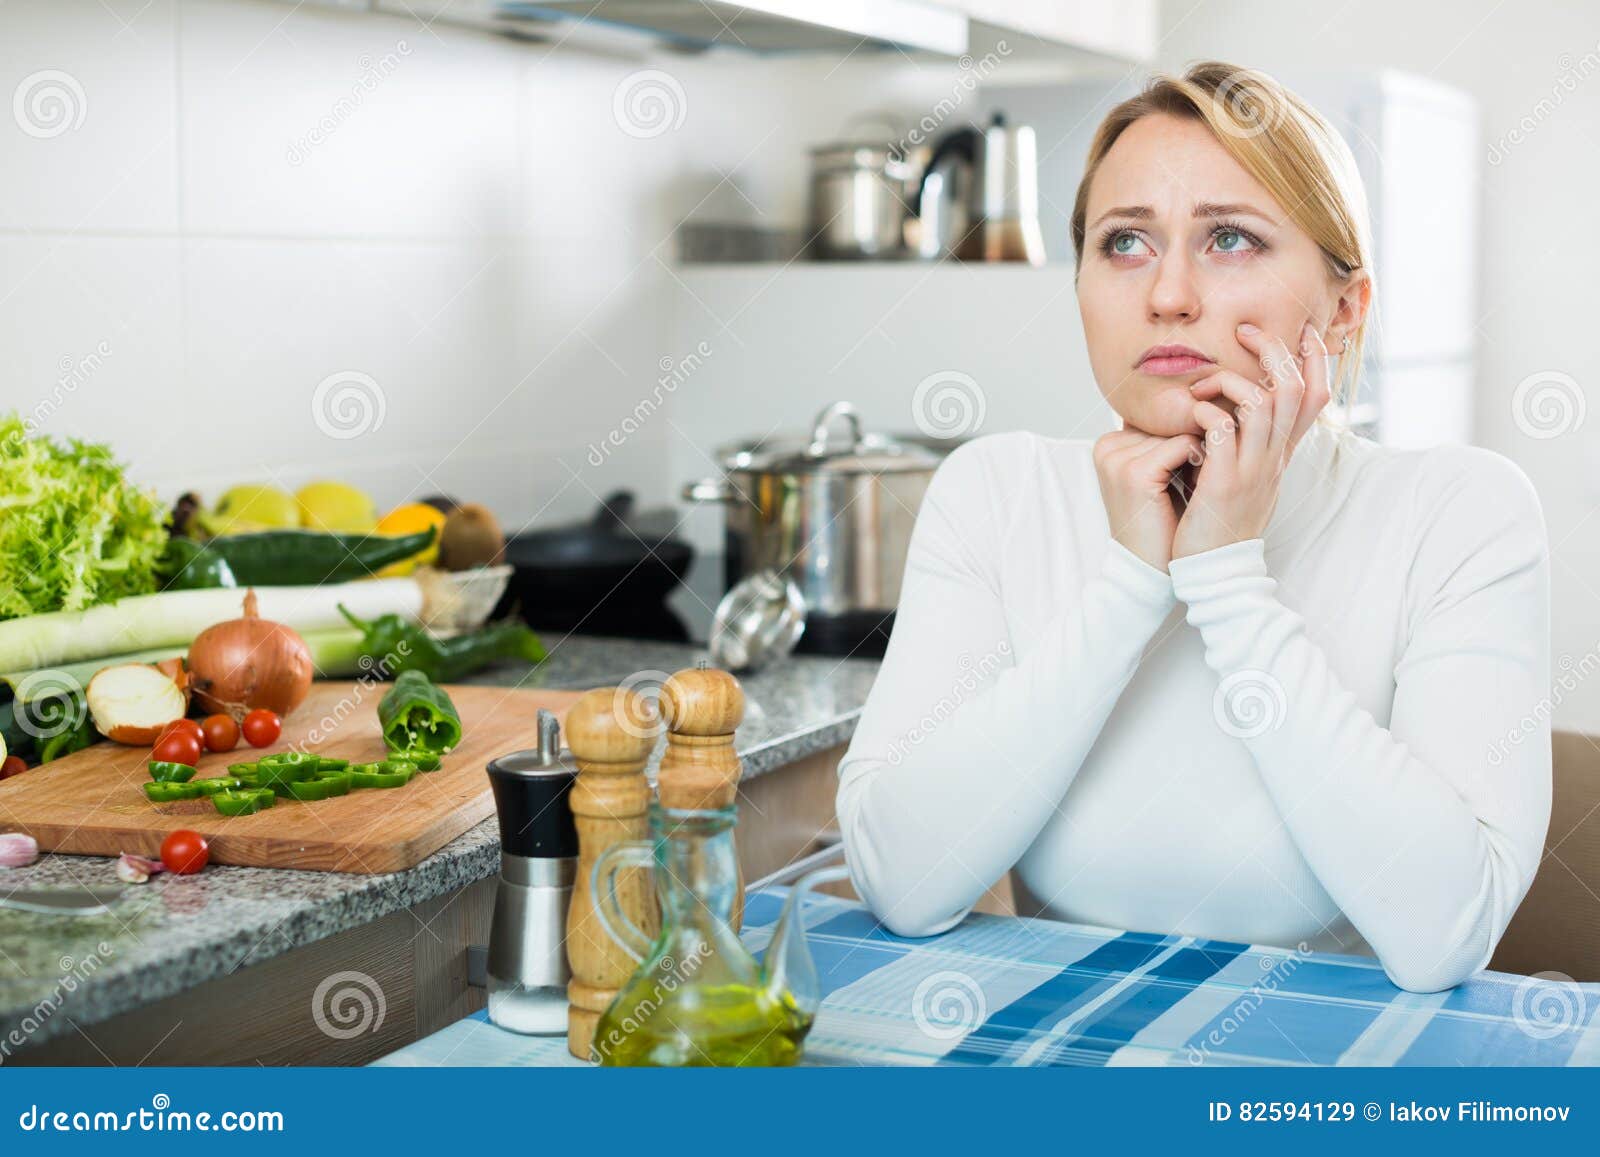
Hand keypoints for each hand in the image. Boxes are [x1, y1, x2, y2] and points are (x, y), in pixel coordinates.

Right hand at [1093, 425, 1203, 571]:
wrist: (1151, 568)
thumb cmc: (1162, 522)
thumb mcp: (1159, 474)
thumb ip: (1164, 439)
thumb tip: (1201, 404)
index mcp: (1108, 444)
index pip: (1161, 420)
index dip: (1182, 444)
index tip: (1180, 476)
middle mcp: (1106, 446)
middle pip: (1170, 423)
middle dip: (1190, 447)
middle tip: (1190, 483)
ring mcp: (1117, 459)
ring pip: (1179, 432)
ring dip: (1198, 456)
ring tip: (1190, 488)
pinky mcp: (1134, 472)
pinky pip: (1184, 445)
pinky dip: (1199, 462)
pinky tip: (1195, 487)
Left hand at [1171, 321, 1331, 560]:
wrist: (1214, 569)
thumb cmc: (1220, 519)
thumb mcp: (1246, 476)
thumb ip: (1250, 442)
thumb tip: (1238, 407)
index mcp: (1282, 453)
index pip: (1316, 396)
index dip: (1313, 358)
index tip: (1300, 329)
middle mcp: (1274, 458)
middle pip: (1294, 388)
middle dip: (1275, 350)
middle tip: (1245, 331)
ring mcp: (1252, 469)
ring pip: (1264, 403)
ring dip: (1232, 381)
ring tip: (1203, 382)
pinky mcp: (1223, 483)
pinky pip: (1223, 431)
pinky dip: (1207, 413)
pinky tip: (1190, 415)